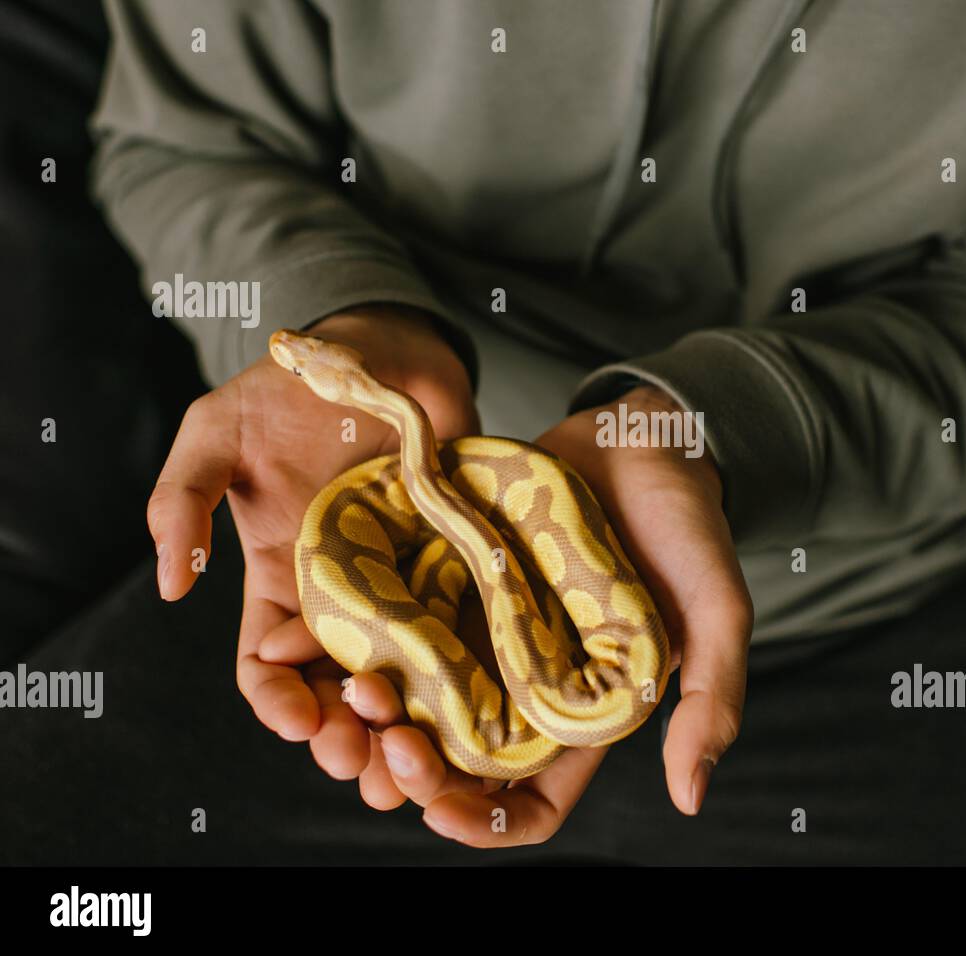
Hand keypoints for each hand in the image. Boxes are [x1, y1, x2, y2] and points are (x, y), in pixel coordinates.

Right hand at [147, 305, 479, 782]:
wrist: (383, 352)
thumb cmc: (290, 389)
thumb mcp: (216, 432)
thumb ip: (183, 499)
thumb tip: (171, 586)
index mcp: (281, 576)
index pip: (266, 663)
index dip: (275, 700)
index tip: (297, 721)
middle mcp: (344, 592)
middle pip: (337, 687)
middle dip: (343, 732)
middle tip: (363, 761)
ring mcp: (403, 580)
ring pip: (402, 673)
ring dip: (403, 720)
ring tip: (417, 752)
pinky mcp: (456, 561)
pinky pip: (462, 623)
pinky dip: (464, 666)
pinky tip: (475, 695)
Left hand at [347, 385, 753, 845]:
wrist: (642, 436)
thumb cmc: (688, 525)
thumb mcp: (717, 609)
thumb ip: (712, 699)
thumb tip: (691, 799)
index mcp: (576, 709)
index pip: (527, 799)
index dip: (482, 820)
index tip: (439, 810)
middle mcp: (517, 683)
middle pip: (450, 761)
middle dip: (408, 771)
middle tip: (383, 746)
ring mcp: (477, 632)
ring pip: (408, 700)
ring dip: (371, 715)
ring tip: (351, 693)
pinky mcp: (445, 581)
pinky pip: (390, 625)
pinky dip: (354, 642)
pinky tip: (323, 641)